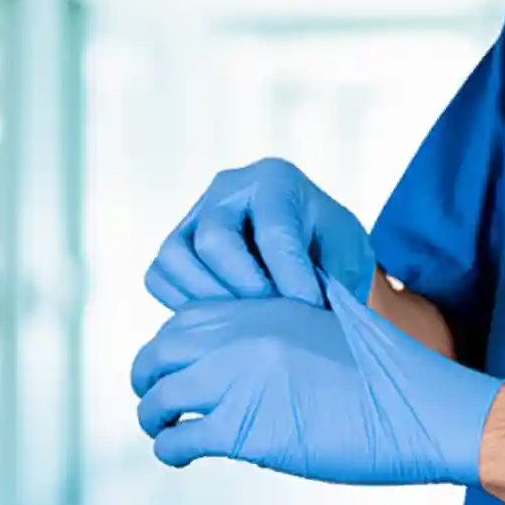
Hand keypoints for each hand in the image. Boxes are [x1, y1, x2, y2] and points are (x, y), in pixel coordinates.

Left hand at [131, 276, 504, 485]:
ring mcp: (237, 383)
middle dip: (148, 377)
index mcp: (262, 309)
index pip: (186, 317)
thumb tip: (275, 327)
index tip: (175, 367)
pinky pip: (179, 439)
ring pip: (159, 396)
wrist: (422, 409)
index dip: (171, 345)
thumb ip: (293, 318)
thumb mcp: (334, 322)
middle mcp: (240, 338)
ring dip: (151, 417)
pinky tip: (178, 457)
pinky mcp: (244, 431)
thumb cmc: (391, 375)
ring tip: (160, 431)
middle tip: (155, 400)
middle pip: (160, 352)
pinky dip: (169, 450)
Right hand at [145, 158, 374, 309]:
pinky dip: (184, 304)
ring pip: (175, 257)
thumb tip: (302, 316)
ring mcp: (194, 216)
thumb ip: (328, 279)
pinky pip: (159, 278)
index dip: (290, 277)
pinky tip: (221, 320)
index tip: (310, 311)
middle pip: (215, 240)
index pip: (274, 230)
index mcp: (275, 181)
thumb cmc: (331, 251)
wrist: (312, 250)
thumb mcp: (345, 257)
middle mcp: (227, 190)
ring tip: (246, 324)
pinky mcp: (174, 246)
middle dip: (245, 289)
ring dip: (210, 299)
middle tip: (274, 321)